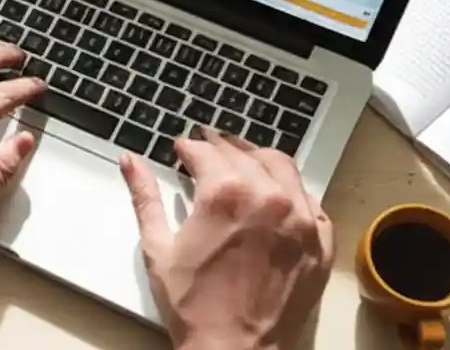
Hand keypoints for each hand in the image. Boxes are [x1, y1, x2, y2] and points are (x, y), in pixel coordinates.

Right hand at [121, 129, 332, 349]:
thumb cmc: (194, 306)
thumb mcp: (158, 247)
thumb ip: (144, 197)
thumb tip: (129, 162)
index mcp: (226, 195)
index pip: (205, 151)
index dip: (188, 146)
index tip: (181, 147)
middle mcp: (269, 198)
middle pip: (243, 153)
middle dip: (220, 145)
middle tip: (207, 143)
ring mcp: (300, 220)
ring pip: (283, 167)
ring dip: (258, 157)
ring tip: (242, 157)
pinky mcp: (319, 243)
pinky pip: (311, 201)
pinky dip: (293, 191)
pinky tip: (279, 193)